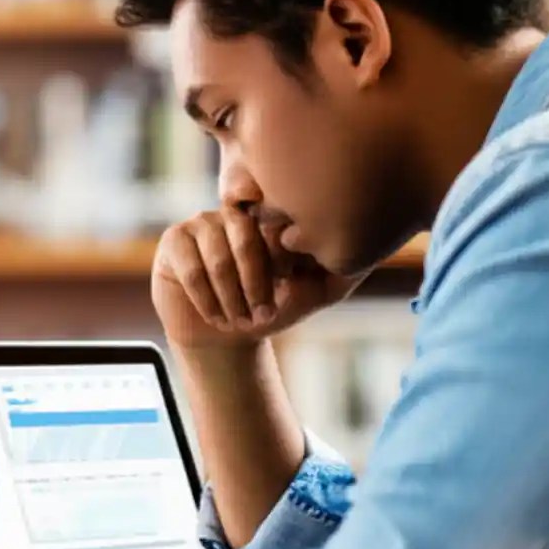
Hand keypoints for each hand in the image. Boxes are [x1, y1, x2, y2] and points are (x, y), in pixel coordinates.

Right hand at [153, 208, 366, 348]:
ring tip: (238, 319)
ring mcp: (203, 222)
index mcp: (271, 215)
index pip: (278, 225)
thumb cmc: (273, 308)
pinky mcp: (175, 241)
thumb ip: (347, 268)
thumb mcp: (318, 291)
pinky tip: (215, 315)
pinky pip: (191, 267)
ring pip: (218, 254)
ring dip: (231, 297)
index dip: (282, 266)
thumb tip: (374, 245)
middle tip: (262, 313)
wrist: (226, 337)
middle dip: (255, 284)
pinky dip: (206, 299)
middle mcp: (237, 212)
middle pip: (246, 236)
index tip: (286, 292)